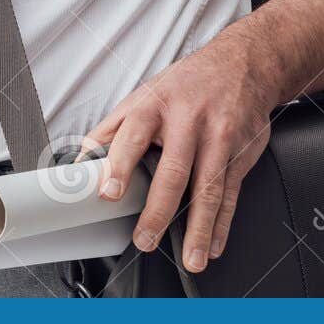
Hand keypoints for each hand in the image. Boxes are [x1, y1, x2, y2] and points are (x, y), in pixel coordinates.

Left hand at [84, 27, 277, 272]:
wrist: (241, 65)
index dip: (119, 165)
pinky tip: (214, 245)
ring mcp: (218, 137)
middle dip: (158, 211)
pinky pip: (231, 192)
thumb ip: (112, 129)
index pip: (133, 136)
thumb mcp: (144, 95)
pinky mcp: (241, 151)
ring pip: (208, 187)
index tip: (109, 193)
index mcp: (155, 105)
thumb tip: (81, 162)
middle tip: (145, 240)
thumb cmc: (186, 84)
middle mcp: (188, 121)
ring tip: (191, 258)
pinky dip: (223, 224)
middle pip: (173, 170)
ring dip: (200, 229)